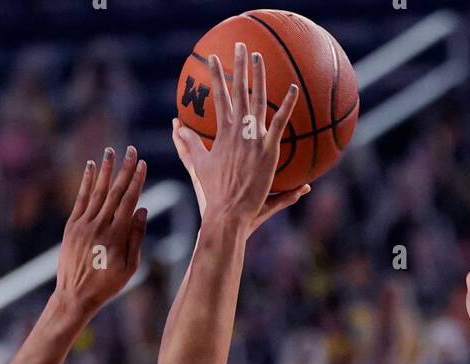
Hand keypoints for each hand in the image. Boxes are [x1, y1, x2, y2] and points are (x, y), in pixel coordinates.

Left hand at [53, 146, 146, 323]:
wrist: (75, 296)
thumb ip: (136, 238)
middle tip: (130, 149)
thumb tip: (142, 210)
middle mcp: (99, 226)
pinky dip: (86, 182)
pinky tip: (91, 166)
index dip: (136, 181)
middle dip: (124, 169)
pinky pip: (81, 199)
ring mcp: (83, 225)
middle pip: (115, 192)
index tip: (142, 164)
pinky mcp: (71, 227)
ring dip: (105, 170)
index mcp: (116, 237)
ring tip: (111, 151)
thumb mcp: (130, 268)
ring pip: (97, 192)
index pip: (129, 201)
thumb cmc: (107, 285)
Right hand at [173, 43, 300, 233]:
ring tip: (260, 58)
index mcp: (222, 133)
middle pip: (239, 91)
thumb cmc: (214, 193)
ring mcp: (253, 140)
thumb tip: (176, 127)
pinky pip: (279, 124)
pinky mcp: (268, 151)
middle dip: (238, 66)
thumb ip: (189, 144)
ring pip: (259, 101)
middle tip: (240, 46)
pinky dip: (287, 106)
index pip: (218, 98)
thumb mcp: (199, 166)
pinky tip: (293, 90)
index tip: (213, 58)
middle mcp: (237, 131)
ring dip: (260, 77)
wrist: (228, 212)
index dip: (215, 77)